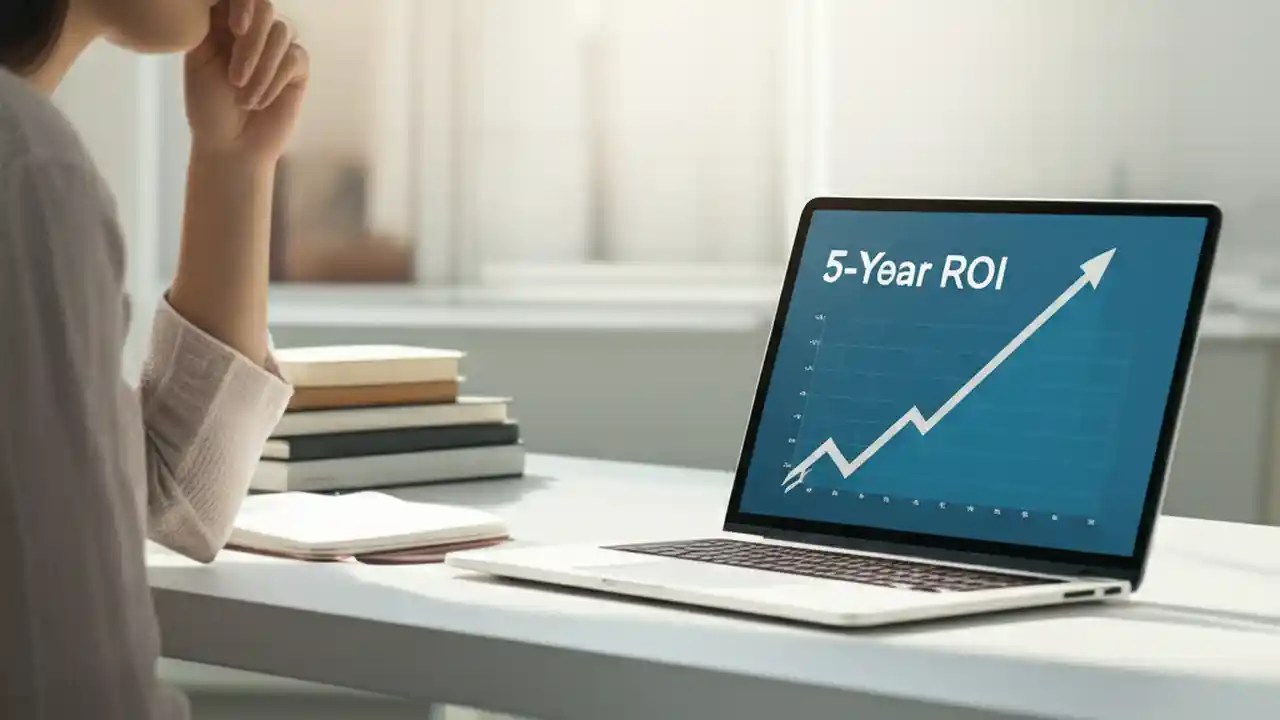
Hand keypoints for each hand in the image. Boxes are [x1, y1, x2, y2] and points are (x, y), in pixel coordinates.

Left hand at [184, 0, 309, 162]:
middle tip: (234, 78)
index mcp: (224, 23)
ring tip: (243, 99)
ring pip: (281, 32)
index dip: (242, 4)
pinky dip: (274, 81)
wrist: (231, 147)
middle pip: (265, 8)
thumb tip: (223, 1)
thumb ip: (209, 23)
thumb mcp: (199, 59)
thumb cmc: (208, 107)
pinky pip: (294, 57)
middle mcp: (253, 31)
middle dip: (250, 43)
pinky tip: (259, 103)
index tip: (234, 29)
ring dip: (261, 68)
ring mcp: (277, 49)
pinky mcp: (296, 69)